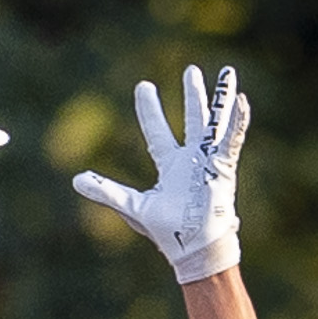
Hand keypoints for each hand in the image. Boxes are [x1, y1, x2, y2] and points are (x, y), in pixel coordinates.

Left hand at [70, 64, 249, 284]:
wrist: (193, 248)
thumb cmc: (167, 232)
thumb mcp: (133, 207)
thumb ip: (106, 192)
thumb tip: (75, 180)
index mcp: (169, 166)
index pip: (157, 131)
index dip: (150, 109)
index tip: (144, 86)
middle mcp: (190, 160)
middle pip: (193, 119)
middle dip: (193, 95)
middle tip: (191, 70)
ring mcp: (209, 162)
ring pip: (216, 123)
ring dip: (221, 99)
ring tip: (228, 74)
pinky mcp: (223, 168)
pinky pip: (231, 140)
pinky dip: (237, 122)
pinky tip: (242, 101)